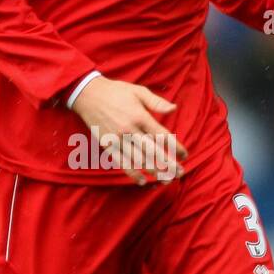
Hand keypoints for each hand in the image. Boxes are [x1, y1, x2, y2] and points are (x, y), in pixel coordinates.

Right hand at [69, 76, 186, 184]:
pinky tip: (142, 181)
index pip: (162, 136)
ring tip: (166, 180)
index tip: (185, 155)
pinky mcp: (108, 145)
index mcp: (140, 116)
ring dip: (154, 171)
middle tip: (181, 173)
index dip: (176, 147)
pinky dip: (132, 174)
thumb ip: (157, 102)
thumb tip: (174, 109)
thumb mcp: (138, 91)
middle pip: (153, 151)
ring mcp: (118, 139)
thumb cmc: (116, 91)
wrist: (88, 94)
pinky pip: (121, 162)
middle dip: (169, 164)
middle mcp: (130, 129)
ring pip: (139, 159)